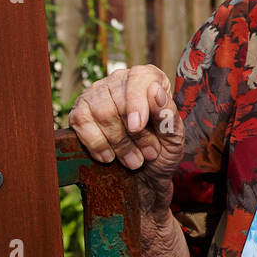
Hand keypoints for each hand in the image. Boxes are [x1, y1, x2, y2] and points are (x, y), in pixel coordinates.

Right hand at [68, 66, 185, 201]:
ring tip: (134, 161)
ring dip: (118, 143)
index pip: (139, 79)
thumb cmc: (163, 151)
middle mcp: (121, 80)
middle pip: (119, 100)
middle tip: (148, 155)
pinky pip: (81, 123)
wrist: (146, 177)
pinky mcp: (81, 112)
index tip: (137, 127)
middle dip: (133, 135)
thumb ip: (167, 115)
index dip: (136, 102)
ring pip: (101, 113)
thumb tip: (155, 91)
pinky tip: (109, 157)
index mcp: (150, 79)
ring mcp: (97, 94)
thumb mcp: (174, 137)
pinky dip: (97, 144)